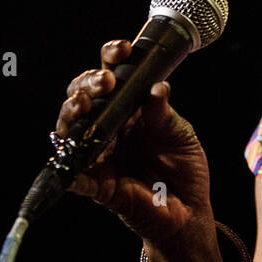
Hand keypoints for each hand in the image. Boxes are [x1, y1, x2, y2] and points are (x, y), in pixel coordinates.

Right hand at [55, 39, 213, 243]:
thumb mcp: (181, 135)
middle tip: (104, 82)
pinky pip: (76, 177)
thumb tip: (156, 87)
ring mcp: (100, 154)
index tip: (122, 49)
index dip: (111, 58)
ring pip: (71, 130)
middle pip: (83, 97)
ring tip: (83, 106)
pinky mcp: (98, 185)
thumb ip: (164, 114)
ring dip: (71, 115)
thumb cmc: (184, 167)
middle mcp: (108, 127)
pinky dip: (70, 172)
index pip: (111, 75)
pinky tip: (72, 163)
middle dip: (87, 84)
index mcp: (128, 108)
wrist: (190, 212)